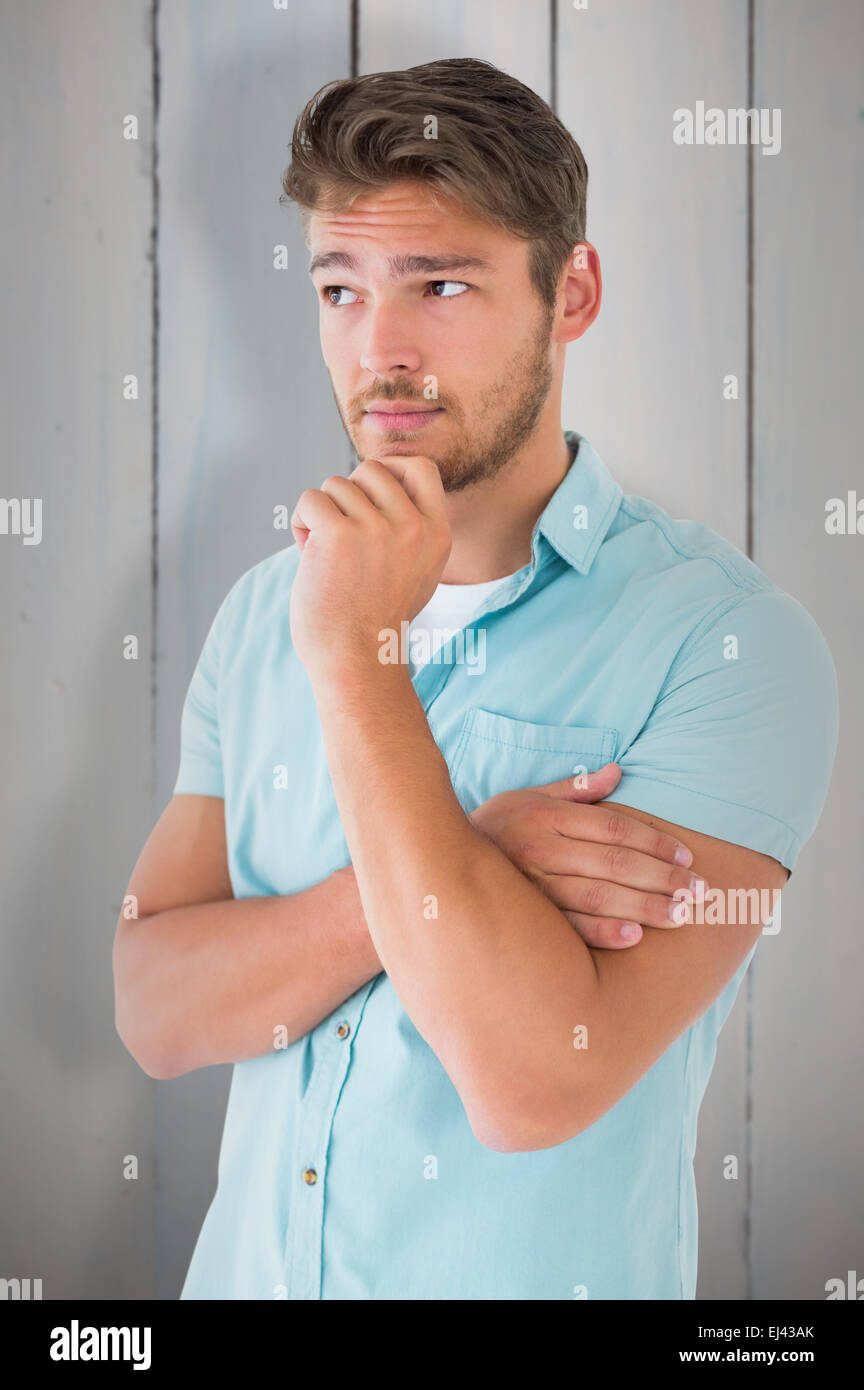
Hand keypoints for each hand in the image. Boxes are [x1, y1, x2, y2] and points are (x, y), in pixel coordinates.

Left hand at [289, 455, 450, 681]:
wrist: (357, 663)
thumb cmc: (376, 623)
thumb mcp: (417, 572)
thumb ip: (412, 531)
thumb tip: (384, 483)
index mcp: (437, 534)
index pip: (421, 467)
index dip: (391, 469)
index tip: (370, 494)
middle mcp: (413, 526)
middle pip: (371, 470)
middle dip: (349, 495)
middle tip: (340, 535)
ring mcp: (377, 528)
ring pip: (335, 485)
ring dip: (322, 514)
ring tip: (325, 555)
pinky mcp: (339, 534)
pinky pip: (310, 500)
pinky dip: (301, 524)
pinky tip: (308, 555)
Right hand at [469, 764, 707, 948]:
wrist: (433, 865)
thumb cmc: (495, 830)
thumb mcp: (528, 799)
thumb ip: (576, 790)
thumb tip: (619, 772)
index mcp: (544, 816)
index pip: (612, 827)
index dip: (654, 842)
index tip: (687, 857)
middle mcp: (537, 849)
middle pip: (613, 863)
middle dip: (662, 878)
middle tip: (700, 892)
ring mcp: (529, 887)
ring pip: (596, 897)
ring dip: (644, 907)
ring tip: (681, 916)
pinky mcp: (524, 919)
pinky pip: (568, 928)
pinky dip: (602, 933)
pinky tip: (635, 937)